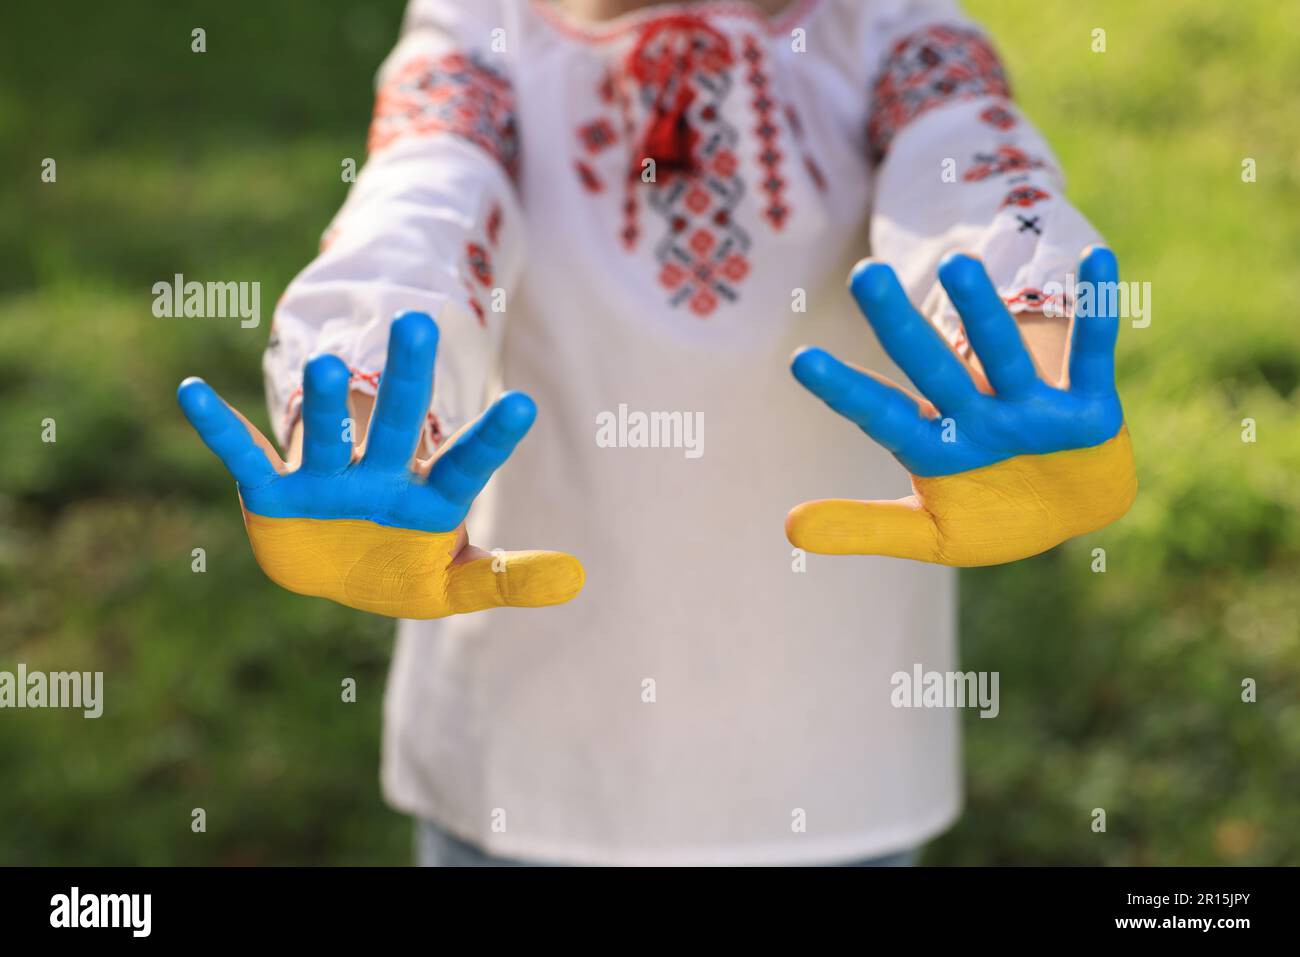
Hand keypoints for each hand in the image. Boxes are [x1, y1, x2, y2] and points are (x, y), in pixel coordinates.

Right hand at [178, 311, 583, 616]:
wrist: (334, 574)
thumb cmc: (401, 570)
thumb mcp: (453, 587)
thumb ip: (508, 580)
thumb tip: (578, 576)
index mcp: (429, 498)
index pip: (466, 464)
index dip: (492, 438)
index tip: (523, 401)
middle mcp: (380, 476)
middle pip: (399, 425)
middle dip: (407, 381)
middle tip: (418, 322)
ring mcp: (326, 480)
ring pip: (328, 434)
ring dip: (326, 405)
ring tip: (331, 364)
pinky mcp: (274, 492)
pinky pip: (245, 455)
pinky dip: (218, 427)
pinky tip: (192, 389)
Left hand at [787, 247, 1136, 566]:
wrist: (1069, 517)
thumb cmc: (992, 516)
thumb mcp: (928, 534)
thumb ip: (865, 526)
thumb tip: (789, 527)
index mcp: (932, 442)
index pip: (880, 413)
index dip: (845, 391)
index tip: (801, 360)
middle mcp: (974, 413)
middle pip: (931, 366)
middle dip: (900, 325)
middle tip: (864, 275)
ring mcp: (1029, 406)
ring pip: (1002, 355)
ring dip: (983, 315)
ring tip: (956, 266)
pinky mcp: (1089, 408)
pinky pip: (1093, 354)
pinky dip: (1098, 310)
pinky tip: (1096, 259)